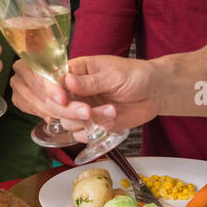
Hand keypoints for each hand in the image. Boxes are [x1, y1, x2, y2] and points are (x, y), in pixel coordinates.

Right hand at [20, 54, 160, 134]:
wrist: (154, 93)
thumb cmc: (135, 75)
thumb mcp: (113, 74)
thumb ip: (90, 81)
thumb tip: (67, 81)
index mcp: (76, 71)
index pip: (53, 81)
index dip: (52, 91)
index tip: (62, 98)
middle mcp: (74, 91)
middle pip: (55, 105)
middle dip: (70, 111)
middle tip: (88, 110)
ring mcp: (82, 108)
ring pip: (67, 122)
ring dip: (88, 121)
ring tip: (111, 110)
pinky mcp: (92, 124)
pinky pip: (81, 134)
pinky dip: (94, 131)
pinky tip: (111, 120)